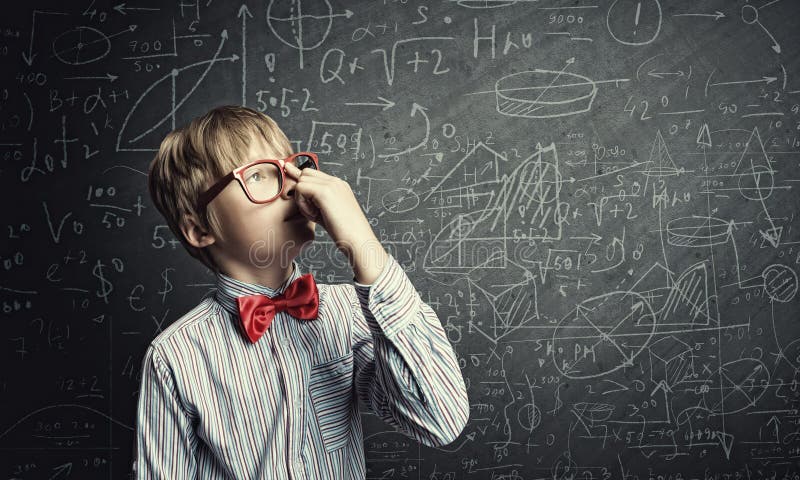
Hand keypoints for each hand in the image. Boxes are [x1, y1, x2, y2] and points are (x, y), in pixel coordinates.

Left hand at [284, 162, 386, 282]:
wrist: (358, 241)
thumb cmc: (344, 232)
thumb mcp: (326, 212)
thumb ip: (314, 201)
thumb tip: (298, 194)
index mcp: (338, 185)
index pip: (313, 173)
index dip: (302, 182)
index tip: (299, 194)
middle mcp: (336, 181)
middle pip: (305, 173)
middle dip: (301, 191)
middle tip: (311, 211)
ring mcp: (331, 185)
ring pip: (301, 180)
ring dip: (301, 199)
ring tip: (314, 214)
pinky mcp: (325, 192)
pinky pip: (300, 189)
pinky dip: (302, 204)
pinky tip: (314, 215)